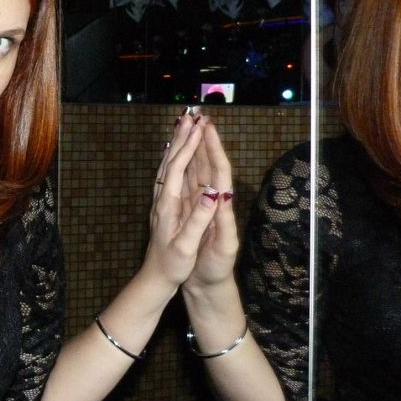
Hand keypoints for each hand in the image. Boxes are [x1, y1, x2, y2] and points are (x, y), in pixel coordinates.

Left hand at [140, 108, 222, 289]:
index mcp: (168, 205)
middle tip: (193, 116)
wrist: (155, 278)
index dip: (189, 147)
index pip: (178, 168)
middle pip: (171, 161)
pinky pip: (167, 174)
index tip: (200, 128)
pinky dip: (173, 158)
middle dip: (183, 137)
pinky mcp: (163, 206)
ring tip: (184, 126)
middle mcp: (161, 198)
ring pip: (167, 165)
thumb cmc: (172, 265)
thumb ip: (198, 219)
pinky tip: (174, 154)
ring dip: (177, 144)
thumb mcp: (186, 246)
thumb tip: (212, 194)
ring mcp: (160, 201)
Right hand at [184, 120, 239, 289]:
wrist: (209, 284)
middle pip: (208, 164)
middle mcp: (214, 200)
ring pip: (197, 169)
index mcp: (221, 205)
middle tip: (196, 116)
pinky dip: (183, 164)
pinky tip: (177, 155)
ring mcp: (202, 203)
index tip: (208, 128)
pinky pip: (187, 180)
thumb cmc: (216, 267)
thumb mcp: (224, 247)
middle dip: (203, 139)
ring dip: (193, 147)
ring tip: (187, 127)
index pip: (219, 170)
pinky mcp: (194, 209)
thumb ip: (222, 222)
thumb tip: (220, 195)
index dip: (214, 149)